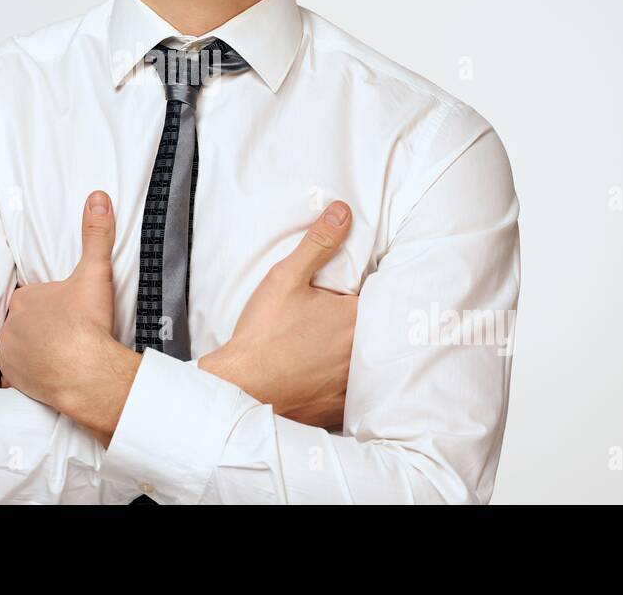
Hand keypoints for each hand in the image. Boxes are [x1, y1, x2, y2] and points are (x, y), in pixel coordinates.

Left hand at [0, 191, 117, 408]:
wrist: (86, 373)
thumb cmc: (88, 324)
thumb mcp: (95, 273)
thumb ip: (95, 235)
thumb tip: (97, 197)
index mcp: (24, 298)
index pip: (32, 296)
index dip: (51, 302)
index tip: (68, 310)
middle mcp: (10, 325)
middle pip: (23, 321)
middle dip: (40, 325)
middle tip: (66, 332)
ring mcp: (9, 354)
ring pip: (17, 347)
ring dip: (31, 349)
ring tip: (57, 354)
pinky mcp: (13, 380)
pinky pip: (14, 376)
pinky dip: (25, 375)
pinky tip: (43, 375)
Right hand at [199, 201, 355, 429]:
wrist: (241, 387)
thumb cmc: (264, 332)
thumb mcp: (287, 277)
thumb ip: (318, 243)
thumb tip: (343, 212)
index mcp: (356, 320)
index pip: (381, 300)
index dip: (371, 293)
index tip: (359, 290)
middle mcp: (361, 355)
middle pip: (376, 332)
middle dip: (365, 322)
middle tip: (342, 316)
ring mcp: (351, 386)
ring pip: (367, 365)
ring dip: (357, 354)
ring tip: (333, 344)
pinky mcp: (338, 410)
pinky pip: (353, 393)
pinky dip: (344, 382)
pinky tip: (325, 374)